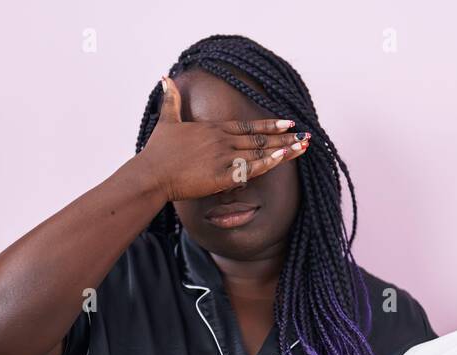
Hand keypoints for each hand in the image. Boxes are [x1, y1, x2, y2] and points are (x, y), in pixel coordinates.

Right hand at [137, 74, 310, 202]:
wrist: (152, 173)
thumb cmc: (158, 151)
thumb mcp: (166, 120)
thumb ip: (171, 99)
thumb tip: (166, 78)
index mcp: (214, 129)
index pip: (248, 126)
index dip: (270, 124)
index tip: (287, 122)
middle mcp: (223, 141)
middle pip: (260, 138)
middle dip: (284, 137)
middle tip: (305, 135)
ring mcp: (224, 157)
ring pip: (260, 152)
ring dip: (284, 149)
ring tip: (303, 147)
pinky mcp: (222, 175)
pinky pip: (250, 169)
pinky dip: (268, 162)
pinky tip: (283, 157)